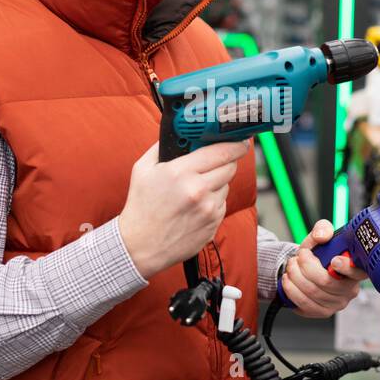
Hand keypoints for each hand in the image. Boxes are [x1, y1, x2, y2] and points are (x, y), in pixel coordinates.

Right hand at [118, 140, 248, 279]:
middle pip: (230, 167)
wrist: (139, 246)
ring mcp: (209, 210)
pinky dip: (213, 201)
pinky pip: (222, 204)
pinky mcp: (213, 225)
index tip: (240, 141)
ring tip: (194, 190)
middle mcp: (199, 190)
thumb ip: (162, 147)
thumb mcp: (142, 170)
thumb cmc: (140, 208)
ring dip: (217, 183)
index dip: (235, 144)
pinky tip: (195, 207)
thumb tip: (179, 133)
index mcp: (181, 173)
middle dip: (226, 161)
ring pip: (226, 186)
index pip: (222, 151)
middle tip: (215, 162)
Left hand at [281, 219, 367, 318]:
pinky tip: (289, 280)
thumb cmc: (318, 255)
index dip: (346, 267)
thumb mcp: (321, 236)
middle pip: (326, 282)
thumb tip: (322, 236)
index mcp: (356, 269)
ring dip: (295, 276)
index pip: (357, 272)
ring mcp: (337, 303)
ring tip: (291, 266)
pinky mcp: (323, 312)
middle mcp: (350, 289)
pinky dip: (291, 289)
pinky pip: (304, 303)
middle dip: (306, 266)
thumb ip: (322, 229)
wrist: (305, 269)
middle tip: (298, 257)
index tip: (333, 260)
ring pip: (312, 292)